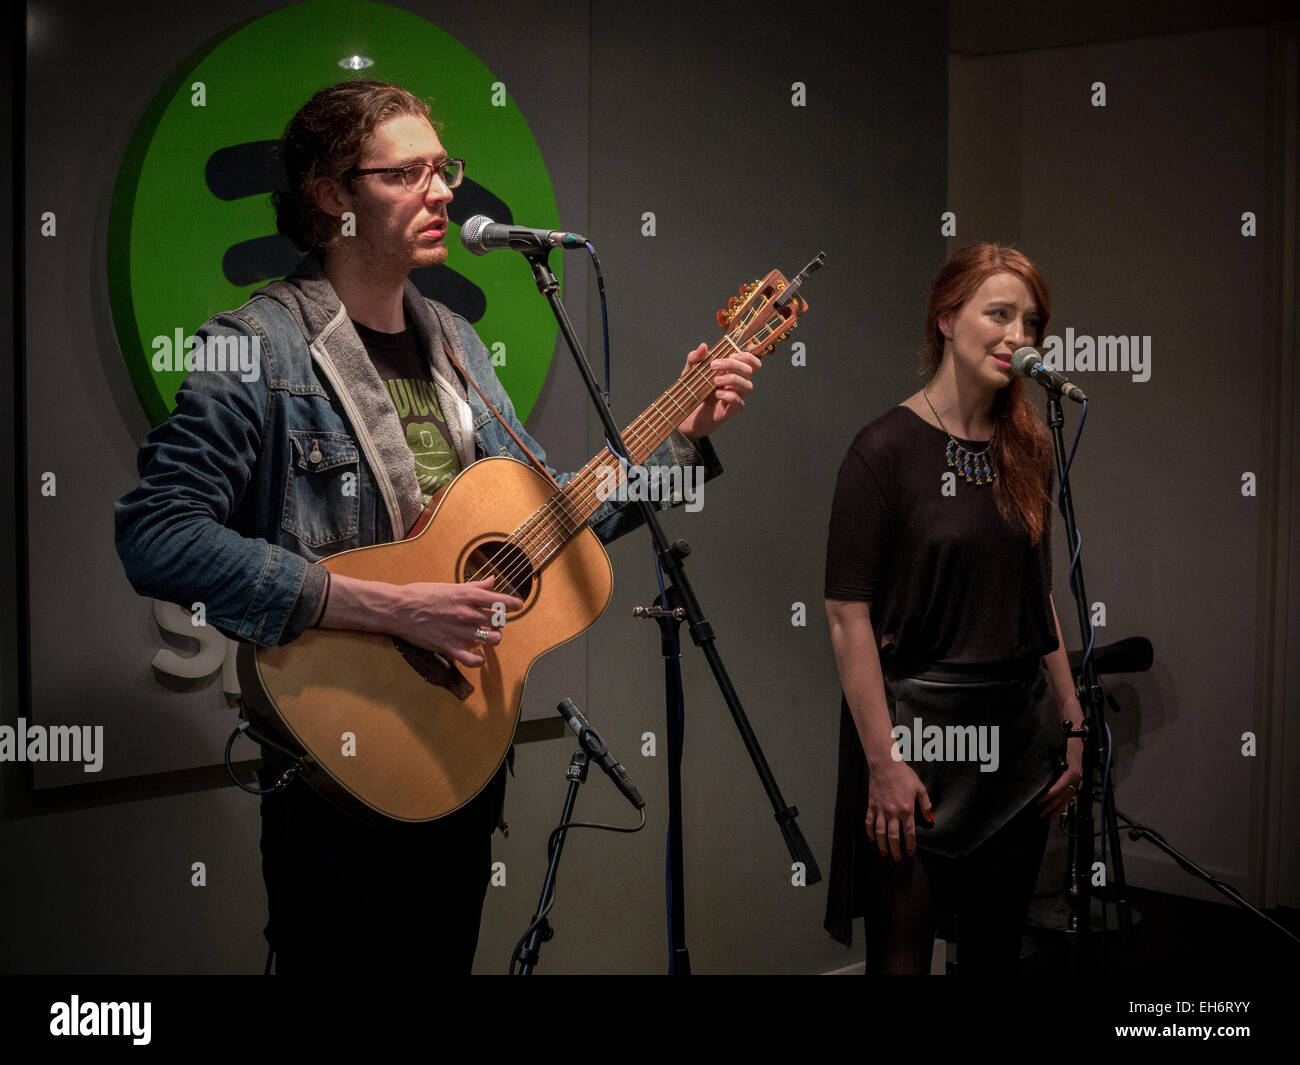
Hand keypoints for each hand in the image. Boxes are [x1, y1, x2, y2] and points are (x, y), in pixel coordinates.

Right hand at [329, 575, 524, 667]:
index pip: (502, 600)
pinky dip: (479, 659)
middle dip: (500, 622)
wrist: (398, 609)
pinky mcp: (449, 647)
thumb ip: (474, 586)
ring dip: (493, 639)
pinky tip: (476, 654)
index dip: (514, 604)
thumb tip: (492, 581)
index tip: (517, 606)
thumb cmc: (422, 594)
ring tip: (486, 637)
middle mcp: (467, 613)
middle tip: (493, 622)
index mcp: (468, 595)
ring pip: (492, 640)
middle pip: (500, 621)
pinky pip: (473, 660)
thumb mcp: (450, 586)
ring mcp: (459, 631)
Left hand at [675, 342, 760, 438]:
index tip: (730, 354)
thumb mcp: (690, 370)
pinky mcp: (732, 409)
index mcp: (732, 371)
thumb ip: (695, 358)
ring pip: (748, 385)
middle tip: (713, 365)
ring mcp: (737, 396)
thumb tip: (703, 347)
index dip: (745, 355)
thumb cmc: (693, 389)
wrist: (687, 411)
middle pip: (749, 370)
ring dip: (732, 379)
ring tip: (715, 380)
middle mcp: (738, 382)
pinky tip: (717, 394)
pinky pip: (738, 402)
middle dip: (732, 364)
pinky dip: (729, 396)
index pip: (751, 361)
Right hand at [866, 757, 932, 860]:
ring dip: (882, 845)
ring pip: (880, 832)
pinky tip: (872, 839)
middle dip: (896, 850)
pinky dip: (870, 832)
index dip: (911, 844)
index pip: (909, 833)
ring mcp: (881, 810)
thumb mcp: (920, 789)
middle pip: (894, 836)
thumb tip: (930, 819)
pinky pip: (869, 822)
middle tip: (897, 858)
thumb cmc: (904, 775)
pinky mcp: (872, 805)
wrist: (886, 765)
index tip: (911, 852)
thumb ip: (925, 805)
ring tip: (884, 853)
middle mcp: (893, 813)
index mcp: (906, 810)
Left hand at [1038, 735, 1084, 819]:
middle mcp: (1077, 778)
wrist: (1078, 738)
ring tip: (1046, 816)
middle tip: (1040, 812)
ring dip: (1056, 809)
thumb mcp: (1058, 749)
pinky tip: (1055, 812)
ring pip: (1066, 799)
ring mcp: (1077, 781)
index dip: (1050, 794)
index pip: (1060, 787)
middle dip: (1051, 805)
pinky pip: (1069, 797)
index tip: (1040, 800)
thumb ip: (1051, 758)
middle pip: (1063, 796)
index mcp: (1073, 771)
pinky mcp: (1076, 783)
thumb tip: (1038, 765)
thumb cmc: (1068, 742)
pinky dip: (1062, 806)